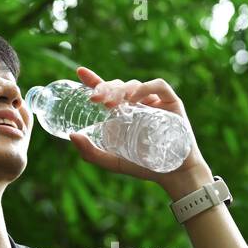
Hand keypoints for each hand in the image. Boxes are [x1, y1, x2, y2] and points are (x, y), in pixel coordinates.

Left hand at [67, 66, 212, 195]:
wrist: (175, 175)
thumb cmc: (144, 167)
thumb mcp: (113, 162)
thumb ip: (91, 153)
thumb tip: (72, 135)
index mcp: (123, 113)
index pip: (106, 92)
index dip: (93, 80)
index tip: (79, 72)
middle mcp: (137, 104)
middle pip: (118, 86)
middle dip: (105, 88)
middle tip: (95, 99)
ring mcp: (154, 102)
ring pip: (135, 84)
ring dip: (121, 89)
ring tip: (112, 103)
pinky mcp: (171, 102)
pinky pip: (158, 86)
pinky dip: (145, 88)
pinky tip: (134, 99)